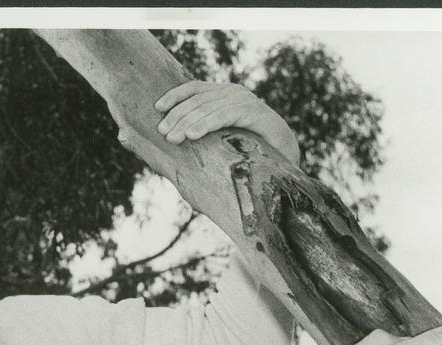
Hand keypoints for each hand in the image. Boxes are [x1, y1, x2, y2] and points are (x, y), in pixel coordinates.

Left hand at [155, 80, 300, 165]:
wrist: (284, 157)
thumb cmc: (247, 150)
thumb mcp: (220, 137)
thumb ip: (202, 131)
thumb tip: (171, 137)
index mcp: (223, 94)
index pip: (194, 89)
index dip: (174, 96)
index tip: (157, 109)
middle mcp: (233, 92)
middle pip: (198, 99)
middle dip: (177, 116)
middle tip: (163, 133)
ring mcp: (244, 100)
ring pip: (208, 107)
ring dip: (187, 123)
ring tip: (173, 138)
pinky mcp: (254, 112)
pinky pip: (224, 115)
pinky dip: (206, 124)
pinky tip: (193, 135)